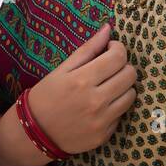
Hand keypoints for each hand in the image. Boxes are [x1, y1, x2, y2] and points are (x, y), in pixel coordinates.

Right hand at [24, 23, 136, 154]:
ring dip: (123, 87)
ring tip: (107, 86)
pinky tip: (100, 106)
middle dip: (123, 66)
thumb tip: (108, 29)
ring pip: (131, 95)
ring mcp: (101, 121)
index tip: (110, 50)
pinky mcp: (104, 136)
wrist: (34, 133)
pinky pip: (122, 115)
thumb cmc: (46, 96)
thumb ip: (88, 48)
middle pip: (130, 75)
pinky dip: (115, 107)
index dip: (118, 48)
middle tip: (110, 68)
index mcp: (83, 79)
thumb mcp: (62, 69)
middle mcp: (96, 101)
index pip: (118, 57)